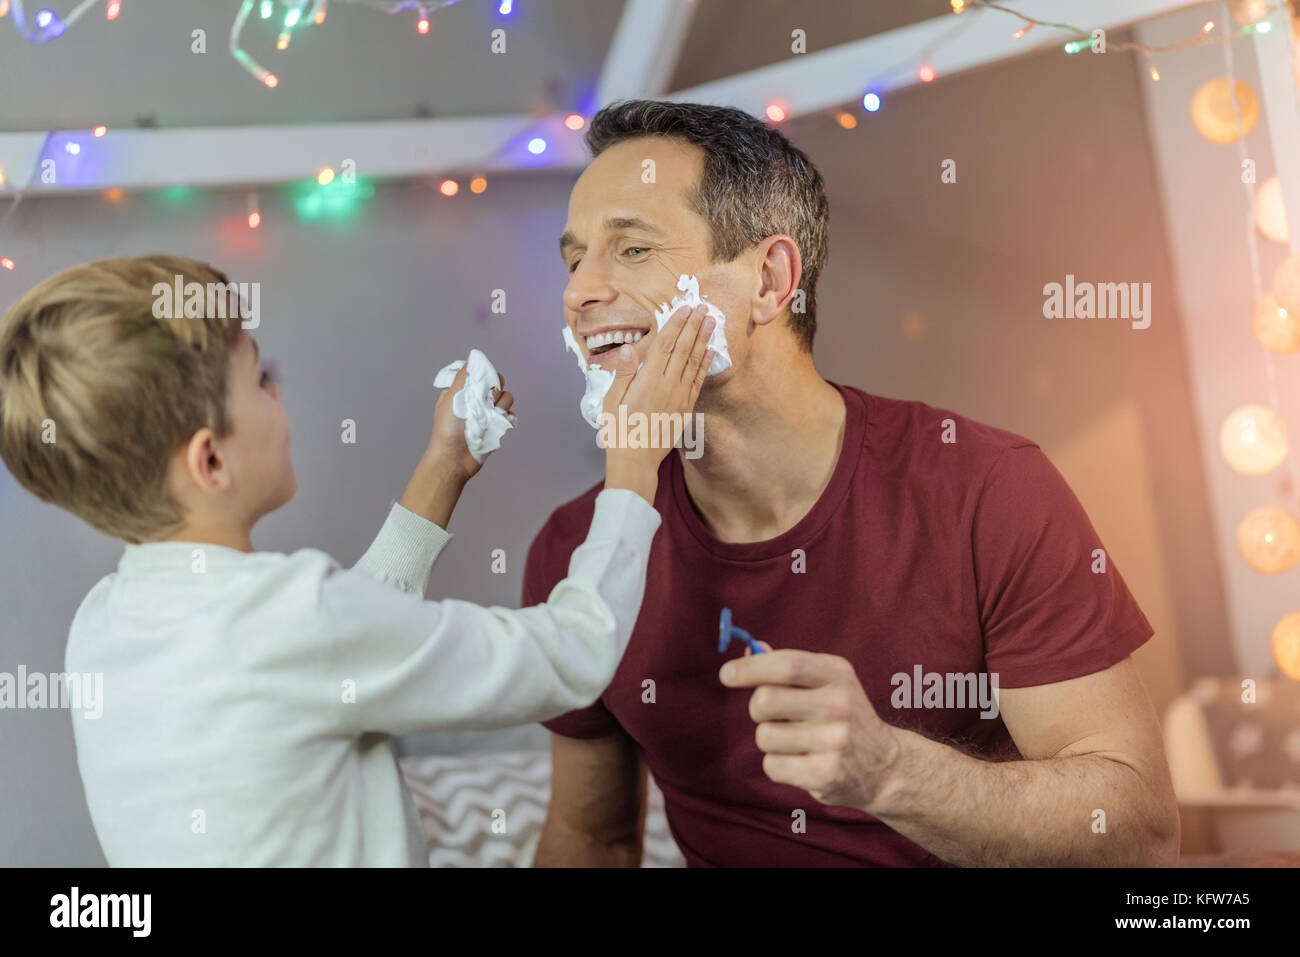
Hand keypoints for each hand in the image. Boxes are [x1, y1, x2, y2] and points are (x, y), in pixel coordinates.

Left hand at [426, 364, 514, 480]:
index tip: (481, 384)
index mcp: (464, 390)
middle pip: (498, 382)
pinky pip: (510, 414)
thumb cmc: (447, 429)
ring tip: (486, 419)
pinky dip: (505, 418)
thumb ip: (464, 377)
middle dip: (494, 391)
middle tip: (483, 402)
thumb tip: (474, 358)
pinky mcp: (497, 425)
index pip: (482, 372)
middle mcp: (478, 399)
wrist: (454, 458)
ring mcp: (489, 412)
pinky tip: (494, 426)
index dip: (484, 375)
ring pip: (507, 397)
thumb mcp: (451, 397)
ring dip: (498, 407)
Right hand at [597, 304, 713, 498]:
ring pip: (694, 362)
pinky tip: (710, 352)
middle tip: (703, 307)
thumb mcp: (613, 400)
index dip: (676, 324)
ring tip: (711, 322)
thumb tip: (628, 349)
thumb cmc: (619, 431)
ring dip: (703, 340)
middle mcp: (668, 385)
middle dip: (693, 326)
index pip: (665, 344)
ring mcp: (680, 397)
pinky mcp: (685, 408)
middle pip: (683, 349)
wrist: (636, 461)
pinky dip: (705, 364)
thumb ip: (623, 373)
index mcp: (648, 380)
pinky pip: (698, 381)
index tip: (685, 308)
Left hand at [719, 641, 902, 813]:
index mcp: (837, 674)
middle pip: (765, 701)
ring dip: (770, 739)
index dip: (751, 668)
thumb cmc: (843, 716)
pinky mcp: (826, 774)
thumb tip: (751, 648)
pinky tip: (801, 761)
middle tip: (773, 715)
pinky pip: (772, 765)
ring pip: (764, 736)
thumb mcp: (828, 681)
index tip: (727, 674)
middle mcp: (839, 705)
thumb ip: (790, 666)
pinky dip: (778, 765)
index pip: (788, 665)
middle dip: (757, 708)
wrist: (884, 766)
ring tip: (796, 741)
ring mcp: (835, 741)